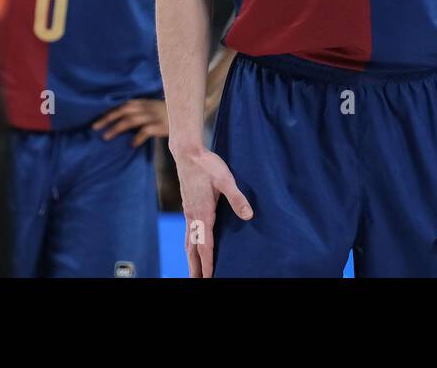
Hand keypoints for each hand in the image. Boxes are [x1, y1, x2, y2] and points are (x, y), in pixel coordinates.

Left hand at [92, 98, 169, 146]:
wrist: (186, 115)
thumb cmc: (165, 114)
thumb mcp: (151, 108)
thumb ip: (137, 111)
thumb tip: (118, 120)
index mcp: (142, 103)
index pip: (122, 105)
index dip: (109, 112)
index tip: (97, 119)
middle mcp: (146, 107)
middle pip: (123, 111)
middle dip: (107, 119)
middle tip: (95, 127)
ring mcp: (153, 116)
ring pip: (131, 120)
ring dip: (116, 128)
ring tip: (106, 137)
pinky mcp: (160, 126)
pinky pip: (146, 131)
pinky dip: (137, 137)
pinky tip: (131, 145)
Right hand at [175, 145, 251, 277]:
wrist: (188, 153)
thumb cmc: (208, 165)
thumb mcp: (226, 179)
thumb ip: (237, 198)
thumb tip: (249, 215)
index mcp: (202, 213)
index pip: (205, 245)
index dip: (208, 263)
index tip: (210, 277)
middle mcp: (193, 217)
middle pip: (193, 249)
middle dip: (196, 267)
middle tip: (198, 282)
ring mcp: (189, 213)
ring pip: (189, 242)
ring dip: (191, 259)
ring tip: (193, 273)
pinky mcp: (188, 208)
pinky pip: (188, 233)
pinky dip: (189, 246)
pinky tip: (192, 248)